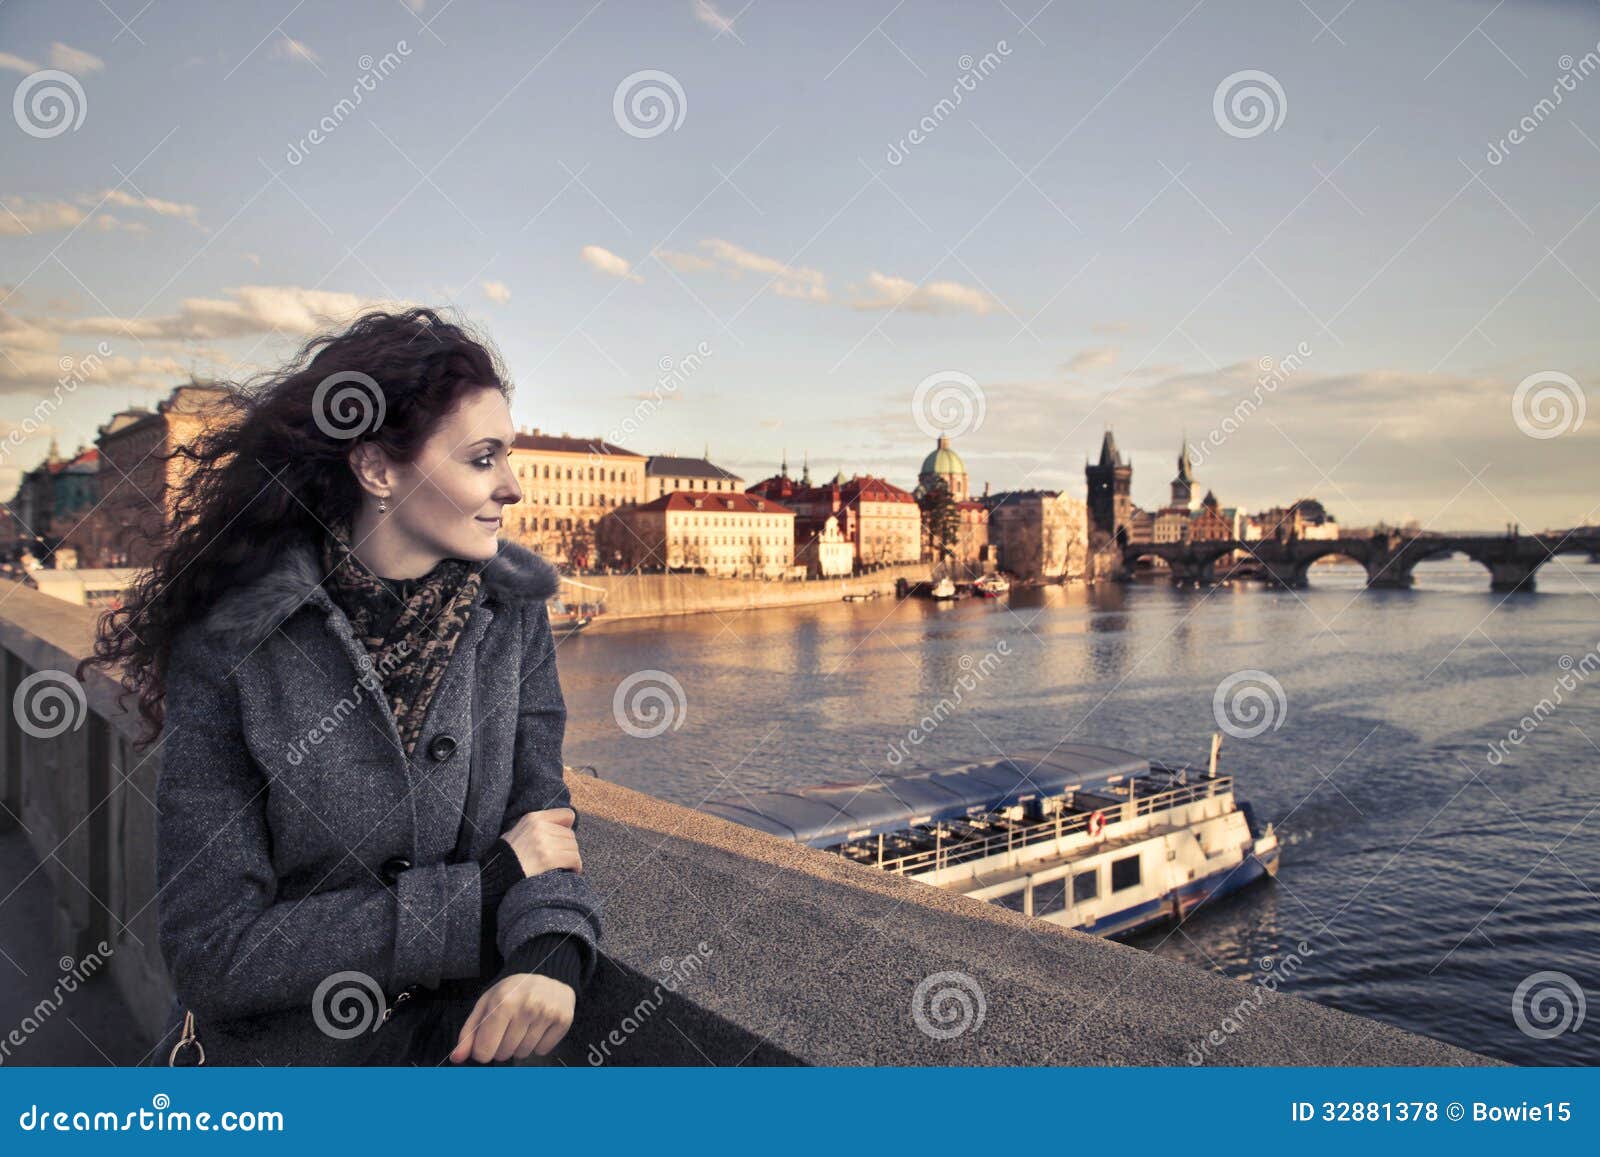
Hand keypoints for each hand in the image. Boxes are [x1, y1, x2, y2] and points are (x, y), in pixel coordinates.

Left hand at [448, 973, 575, 1062]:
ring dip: (520, 1046)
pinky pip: (543, 1050)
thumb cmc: (512, 992)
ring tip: (523, 1026)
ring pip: (524, 1054)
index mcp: (503, 1001)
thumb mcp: (486, 1005)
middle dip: (502, 1047)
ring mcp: (548, 1013)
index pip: (485, 1050)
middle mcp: (527, 1006)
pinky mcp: (564, 1020)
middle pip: (504, 1054)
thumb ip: (469, 1032)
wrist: (548, 975)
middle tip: (508, 1027)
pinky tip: (538, 1027)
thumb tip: (456, 1058)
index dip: (483, 1050)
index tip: (487, 1040)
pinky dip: (538, 1044)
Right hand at [501, 807, 582, 876]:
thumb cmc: (507, 856)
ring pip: (574, 847)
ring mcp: (543, 843)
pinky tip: (570, 870)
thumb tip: (561, 827)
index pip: (567, 815)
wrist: (495, 874)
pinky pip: (573, 859)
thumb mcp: (517, 831)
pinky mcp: (548, 859)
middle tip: (563, 857)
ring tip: (566, 865)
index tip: (564, 838)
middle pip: (571, 834)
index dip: (568, 827)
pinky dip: (575, 866)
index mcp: (533, 818)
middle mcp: (539, 827)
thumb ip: (537, 827)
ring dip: (572, 857)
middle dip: (569, 847)